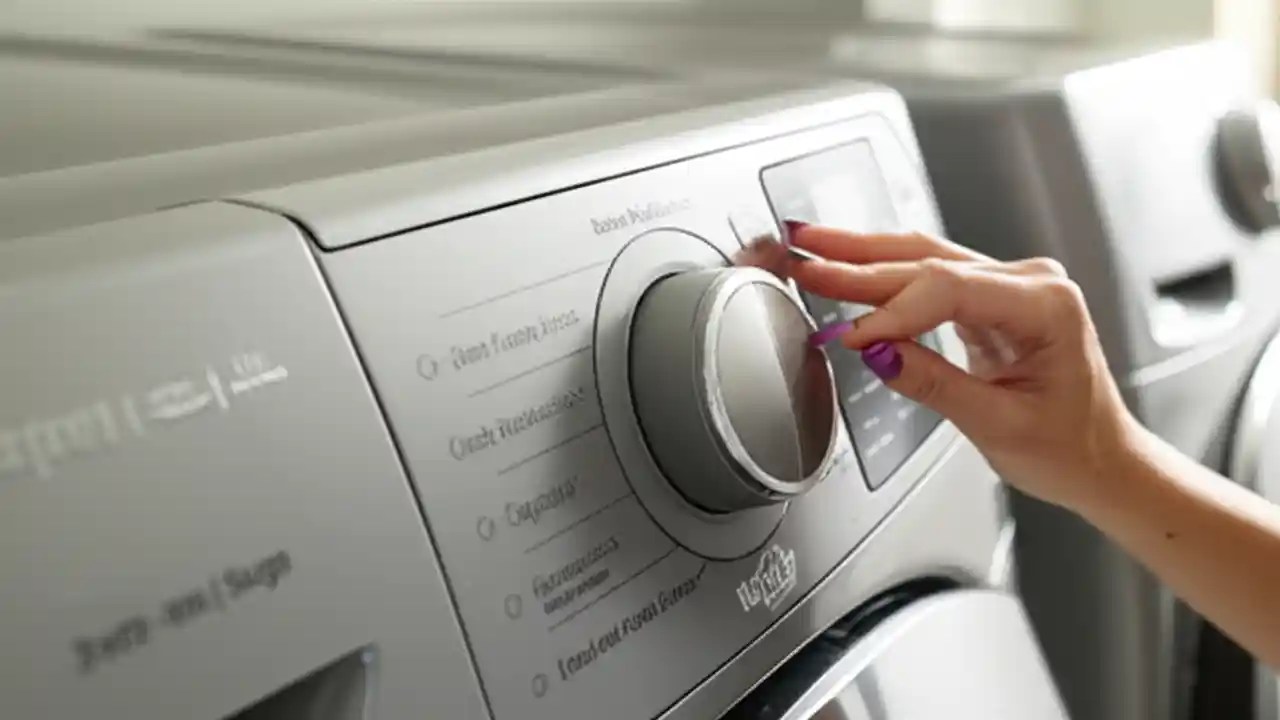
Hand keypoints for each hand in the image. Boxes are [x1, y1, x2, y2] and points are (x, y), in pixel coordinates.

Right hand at [786, 223, 1139, 512]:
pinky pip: (930, 278)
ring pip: (924, 259)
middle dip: (859, 263)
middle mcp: (1030, 283)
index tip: (848, 334)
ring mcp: (1010, 286)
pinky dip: (885, 276)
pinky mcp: (990, 299)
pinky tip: (849, 266)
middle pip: (928, 263)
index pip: (949, 289)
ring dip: (863, 255)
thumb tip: (878, 353)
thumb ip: (933, 383)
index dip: (890, 311)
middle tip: (805, 259)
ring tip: (812, 246)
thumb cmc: (1070, 446)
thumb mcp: (997, 425)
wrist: (1100, 459)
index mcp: (1045, 305)